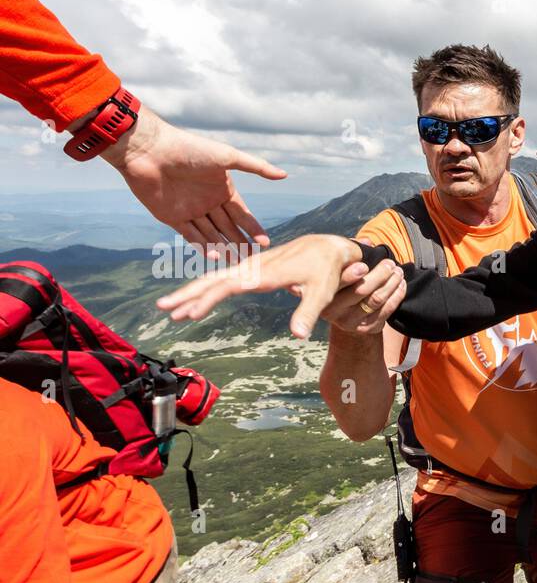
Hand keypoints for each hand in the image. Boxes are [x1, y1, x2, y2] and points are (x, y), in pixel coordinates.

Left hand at [99, 105, 286, 258]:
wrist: (149, 149)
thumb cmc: (189, 148)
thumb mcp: (227, 156)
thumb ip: (256, 167)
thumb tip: (284, 175)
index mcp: (223, 189)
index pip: (243, 214)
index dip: (254, 229)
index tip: (266, 244)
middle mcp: (208, 202)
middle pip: (229, 228)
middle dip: (241, 244)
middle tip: (254, 262)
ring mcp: (190, 211)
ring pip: (211, 235)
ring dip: (224, 249)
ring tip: (237, 265)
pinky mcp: (171, 217)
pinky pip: (190, 236)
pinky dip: (202, 247)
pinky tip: (215, 258)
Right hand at [156, 234, 362, 338]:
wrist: (327, 247)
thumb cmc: (326, 270)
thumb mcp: (323, 292)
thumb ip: (309, 313)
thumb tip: (298, 335)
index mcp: (265, 273)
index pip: (229, 286)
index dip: (208, 299)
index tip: (190, 313)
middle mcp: (253, 268)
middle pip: (213, 281)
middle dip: (187, 294)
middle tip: (163, 309)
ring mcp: (250, 268)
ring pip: (214, 279)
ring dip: (191, 293)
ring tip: (170, 309)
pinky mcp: (252, 270)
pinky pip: (223, 280)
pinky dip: (205, 290)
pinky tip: (194, 300)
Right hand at [319, 259, 406, 334]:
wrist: (347, 317)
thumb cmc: (345, 286)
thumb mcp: (341, 271)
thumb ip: (350, 256)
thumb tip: (366, 241)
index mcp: (325, 294)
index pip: (339, 283)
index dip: (352, 274)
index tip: (365, 264)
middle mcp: (335, 311)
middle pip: (362, 290)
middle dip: (380, 275)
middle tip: (390, 264)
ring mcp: (351, 322)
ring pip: (377, 300)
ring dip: (391, 284)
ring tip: (398, 272)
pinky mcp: (366, 328)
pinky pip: (386, 311)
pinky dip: (397, 296)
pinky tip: (401, 285)